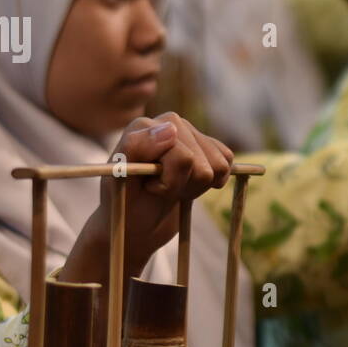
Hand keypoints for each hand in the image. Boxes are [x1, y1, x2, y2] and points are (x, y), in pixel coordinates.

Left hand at [59, 113, 232, 284]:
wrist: (135, 223)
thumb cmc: (123, 204)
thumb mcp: (120, 181)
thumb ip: (136, 147)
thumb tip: (171, 128)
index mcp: (144, 126)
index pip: (182, 157)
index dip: (168, 182)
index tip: (148, 188)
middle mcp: (170, 123)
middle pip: (200, 164)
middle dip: (182, 185)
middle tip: (159, 191)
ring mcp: (191, 133)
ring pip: (218, 166)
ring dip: (196, 186)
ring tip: (173, 189)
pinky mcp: (208, 147)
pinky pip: (227, 163)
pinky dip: (214, 182)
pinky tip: (189, 184)